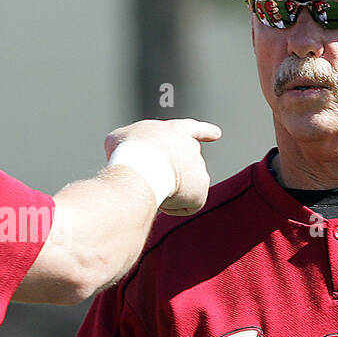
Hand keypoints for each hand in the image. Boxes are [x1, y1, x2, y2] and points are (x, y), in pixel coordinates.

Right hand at [105, 119, 221, 215]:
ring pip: (181, 188)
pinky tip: (160, 201)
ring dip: (165, 191)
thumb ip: (130, 143)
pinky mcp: (200, 193)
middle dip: (174, 173)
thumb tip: (129, 157)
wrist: (141, 168)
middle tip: (155, 178)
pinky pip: (185, 206)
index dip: (204, 131)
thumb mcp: (120, 138)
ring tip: (151, 187)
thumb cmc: (128, 151)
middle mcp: (192, 149)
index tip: (217, 134)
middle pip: (185, 165)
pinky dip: (171, 207)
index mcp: (176, 130)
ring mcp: (199, 170)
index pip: (192, 129)